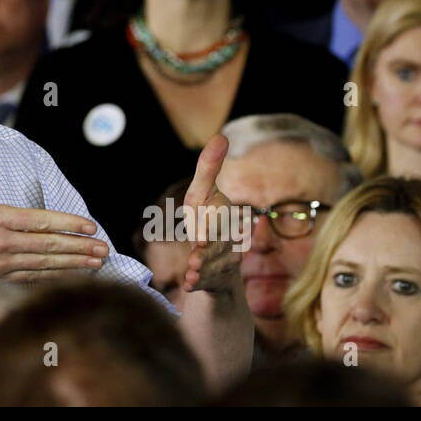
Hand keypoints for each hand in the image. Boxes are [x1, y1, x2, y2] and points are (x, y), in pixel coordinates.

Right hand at [0, 128, 108, 281]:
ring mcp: (1, 266)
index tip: (90, 227)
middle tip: (103, 249)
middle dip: (80, 248)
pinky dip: (53, 279)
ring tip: (95, 264)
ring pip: (45, 265)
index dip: (68, 224)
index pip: (41, 222)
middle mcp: (3, 244)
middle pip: (49, 246)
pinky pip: (31, 280)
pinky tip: (68, 279)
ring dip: (73, 265)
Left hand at [180, 134, 243, 294]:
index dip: (212, 223)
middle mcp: (231, 239)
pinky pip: (208, 282)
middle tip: (198, 251)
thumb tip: (221, 136)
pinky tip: (189, 285)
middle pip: (219, 244)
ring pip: (214, 264)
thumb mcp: (201, 194)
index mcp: (227, 216)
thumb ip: (208, 168)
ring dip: (203, 268)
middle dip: (210, 248)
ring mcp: (224, 261)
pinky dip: (198, 283)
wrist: (215, 258)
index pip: (221, 218)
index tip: (202, 232)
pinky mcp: (215, 279)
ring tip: (192, 272)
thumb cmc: (206, 219)